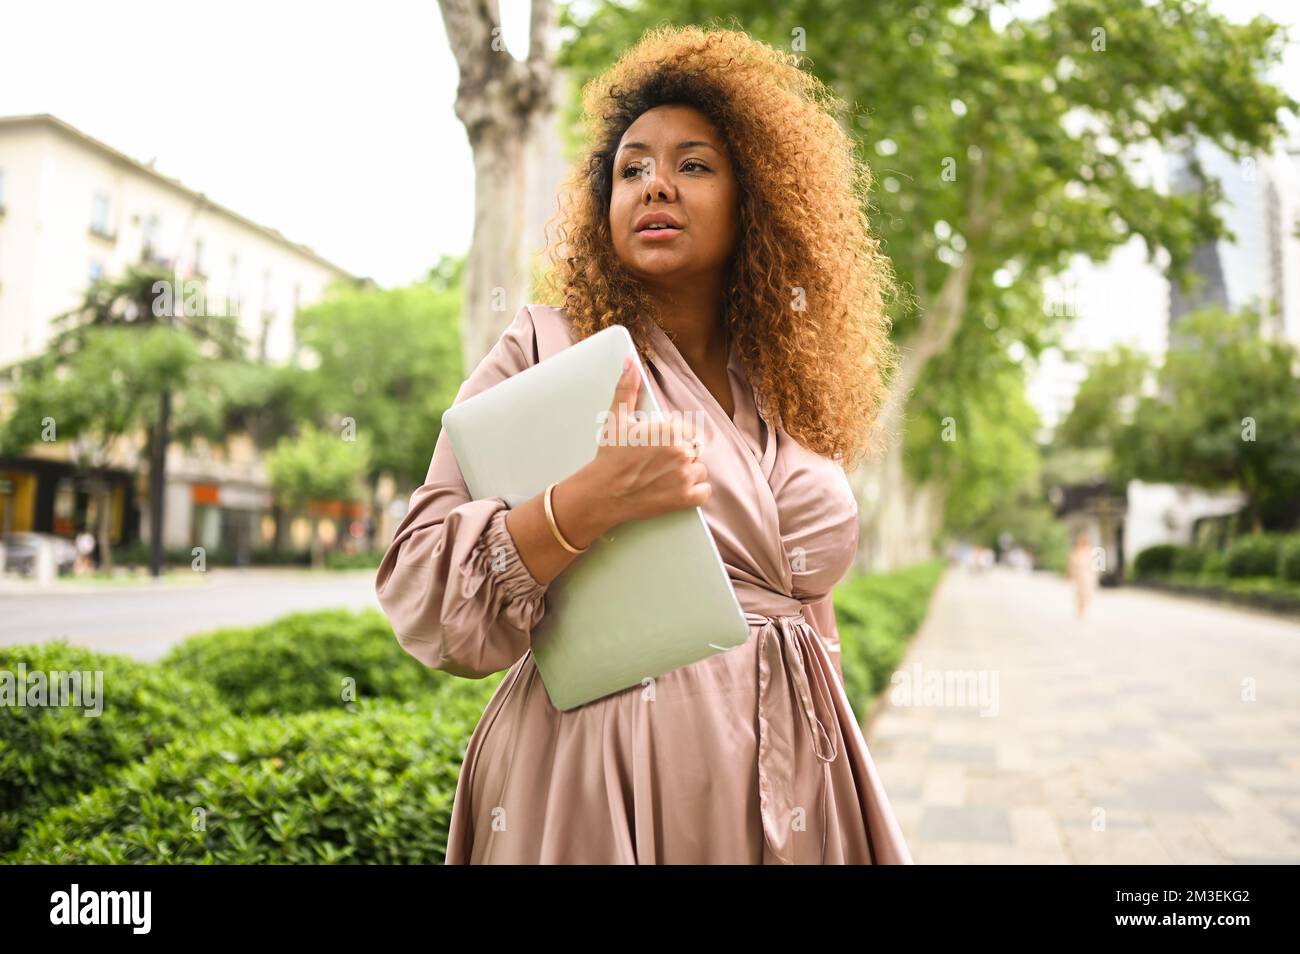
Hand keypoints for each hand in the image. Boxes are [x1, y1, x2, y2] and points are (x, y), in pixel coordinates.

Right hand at [580, 351, 710, 526]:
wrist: (602, 493)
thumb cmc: (609, 456)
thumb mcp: (616, 419)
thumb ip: (628, 388)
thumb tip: (630, 362)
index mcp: (670, 430)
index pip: (685, 430)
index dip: (671, 438)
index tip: (655, 447)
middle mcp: (682, 451)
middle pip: (693, 449)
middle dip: (678, 454)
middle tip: (655, 463)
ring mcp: (685, 476)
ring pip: (699, 469)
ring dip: (686, 473)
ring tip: (662, 476)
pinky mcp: (686, 499)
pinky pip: (704, 491)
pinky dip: (694, 492)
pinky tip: (675, 489)